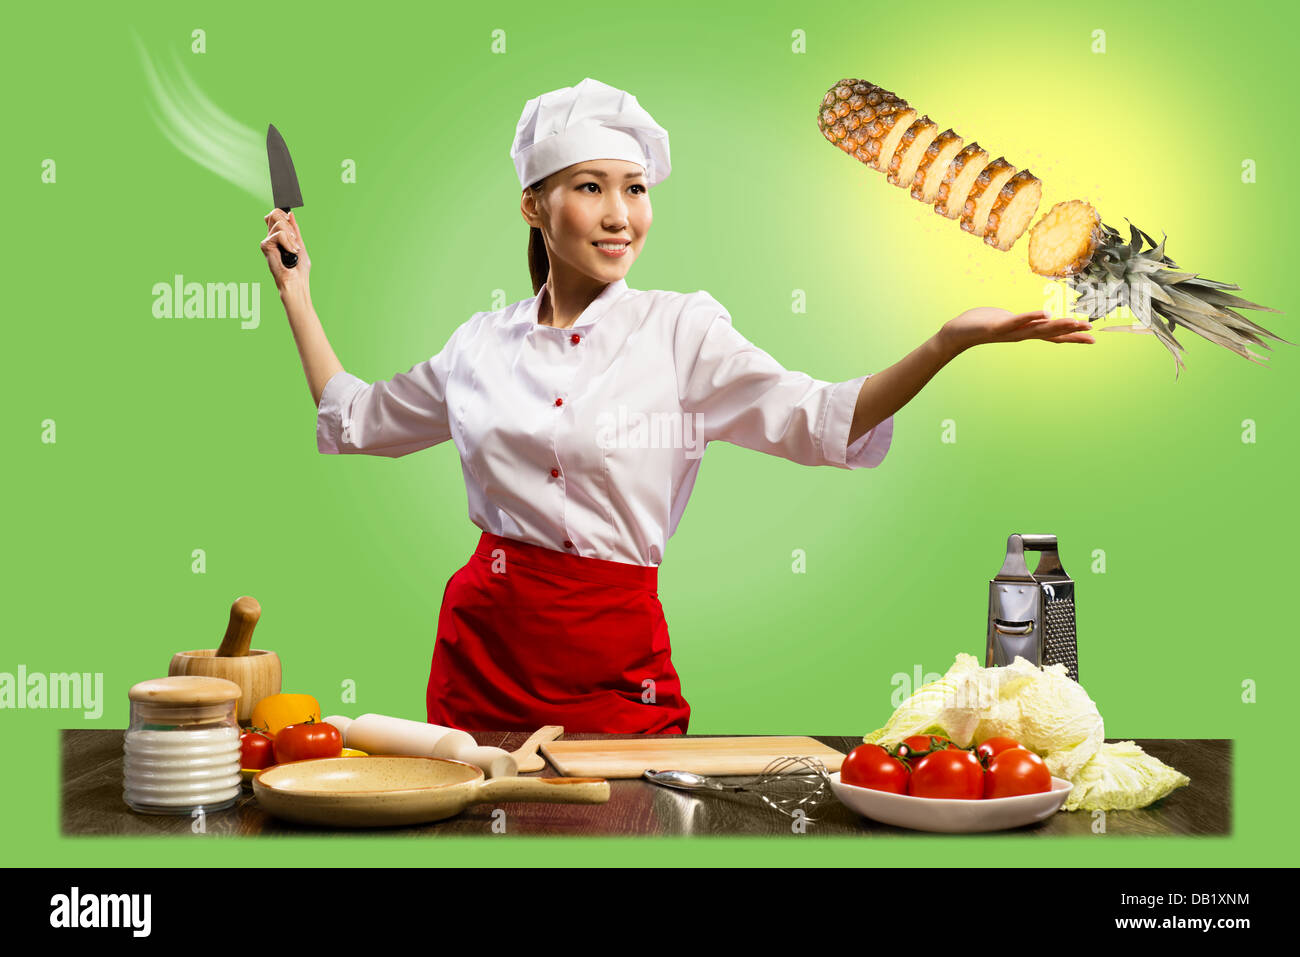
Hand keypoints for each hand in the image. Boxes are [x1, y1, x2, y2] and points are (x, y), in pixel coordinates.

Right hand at [260, 209, 310, 291]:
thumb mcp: (300, 244)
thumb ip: (295, 229)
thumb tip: (290, 214)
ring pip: (279, 224)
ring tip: (294, 250)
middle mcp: (271, 237)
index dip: (283, 213)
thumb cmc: (299, 270)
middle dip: (289, 224)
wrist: (296, 282)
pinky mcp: (265, 246)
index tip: (290, 219)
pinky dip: (288, 243)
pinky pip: (279, 234)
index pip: (275, 215)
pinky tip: (290, 252)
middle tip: (294, 239)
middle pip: (275, 214)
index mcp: (279, 236)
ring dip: (291, 237)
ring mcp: (268, 241)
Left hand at [939, 307, 1094, 356]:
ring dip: (1056, 325)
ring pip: (1037, 329)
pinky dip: (1030, 318)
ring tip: (1074, 322)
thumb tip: (1034, 319)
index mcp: (1026, 332)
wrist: (958, 333)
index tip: (1093, 338)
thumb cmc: (984, 324)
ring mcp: (1010, 332)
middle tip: (1091, 330)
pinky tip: (1044, 315)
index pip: (1053, 335)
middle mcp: (1021, 335)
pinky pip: (1017, 322)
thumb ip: (1024, 321)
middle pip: (1051, 333)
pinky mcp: (998, 327)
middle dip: (1071, 331)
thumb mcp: (1010, 321)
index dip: (1073, 336)